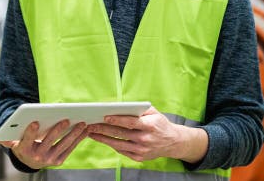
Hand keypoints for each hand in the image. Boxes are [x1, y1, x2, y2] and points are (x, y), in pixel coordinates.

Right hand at [0, 120, 88, 169]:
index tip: (35, 121)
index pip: (27, 140)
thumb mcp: (9, 141)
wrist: (29, 162)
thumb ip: (0, 137)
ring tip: (81, 123)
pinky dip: (78, 138)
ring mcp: (50, 159)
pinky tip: (84, 129)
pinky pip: (70, 148)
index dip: (30, 131)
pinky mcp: (59, 160)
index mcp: (24, 150)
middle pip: (48, 141)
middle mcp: (37, 157)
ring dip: (73, 134)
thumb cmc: (20, 145)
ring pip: (63, 145)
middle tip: (65, 119)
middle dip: (57, 130)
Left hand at [87, 106, 207, 162]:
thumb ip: (138, 108)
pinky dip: (111, 145)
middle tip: (90, 125)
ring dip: (103, 139)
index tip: (104, 116)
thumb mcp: (153, 112)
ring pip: (118, 144)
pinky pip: (122, 151)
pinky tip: (102, 139)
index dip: (117, 120)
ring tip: (91, 133)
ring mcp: (142, 150)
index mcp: (149, 125)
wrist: (173, 142)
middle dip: (103, 129)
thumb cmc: (159, 123)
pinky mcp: (140, 158)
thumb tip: (117, 106)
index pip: (130, 122)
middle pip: (120, 134)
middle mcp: (146, 139)